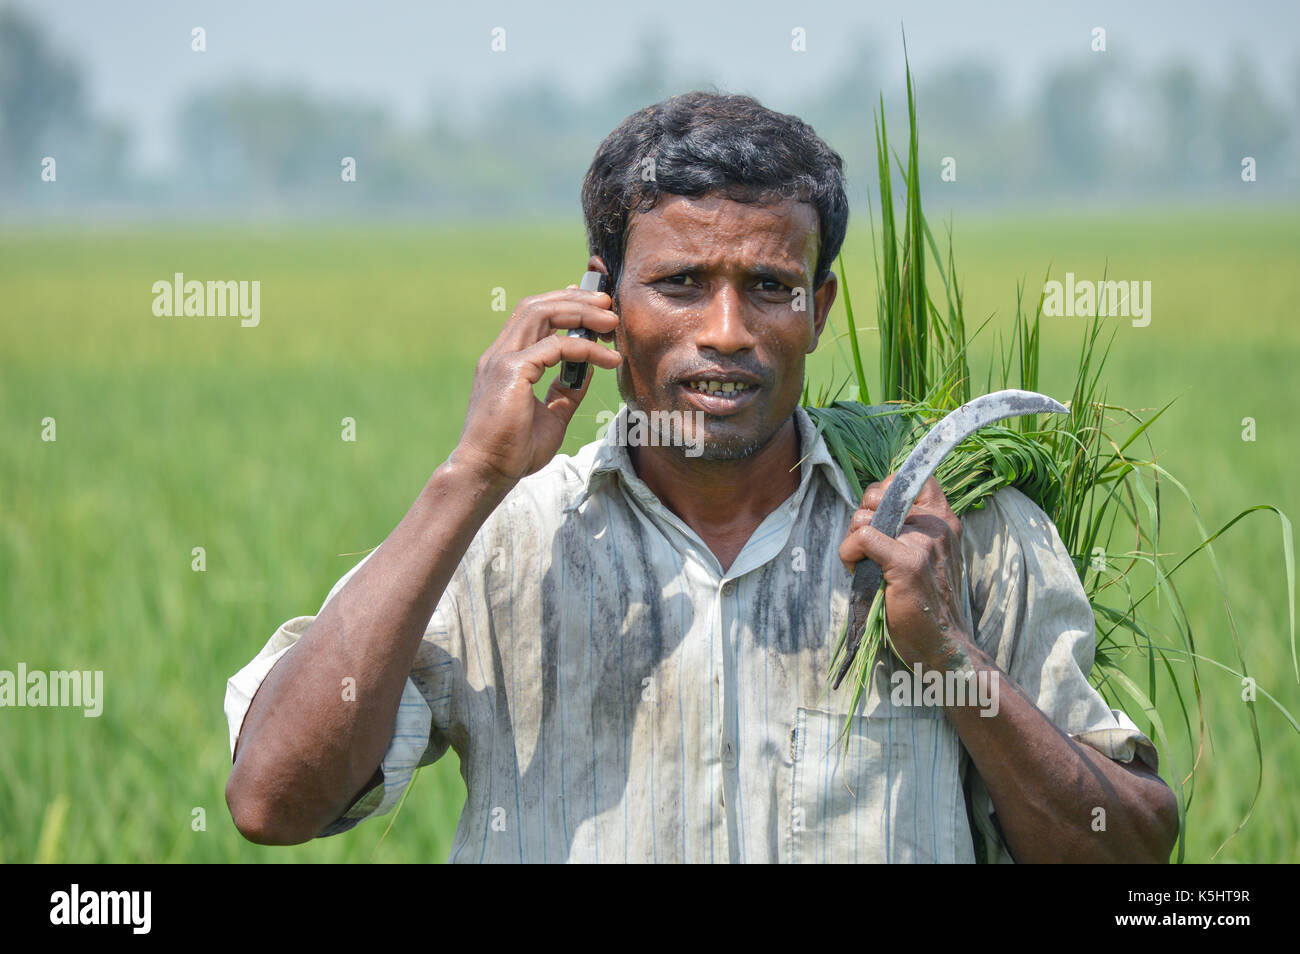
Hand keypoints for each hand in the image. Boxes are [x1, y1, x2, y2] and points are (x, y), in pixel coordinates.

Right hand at [451, 284, 621, 486]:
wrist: (486, 473)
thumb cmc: (513, 451)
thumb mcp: (550, 416)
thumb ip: (566, 392)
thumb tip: (587, 372)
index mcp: (504, 362)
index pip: (531, 317)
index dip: (562, 304)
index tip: (592, 306)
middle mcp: (500, 354)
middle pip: (536, 306)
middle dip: (575, 300)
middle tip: (608, 305)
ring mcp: (502, 360)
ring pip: (541, 313)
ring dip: (579, 312)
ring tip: (610, 320)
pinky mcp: (511, 371)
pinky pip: (556, 346)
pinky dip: (585, 348)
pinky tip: (607, 358)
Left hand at [838, 475, 973, 670]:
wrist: (943, 643)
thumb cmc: (926, 601)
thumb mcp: (926, 555)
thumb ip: (908, 529)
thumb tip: (871, 510)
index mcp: (944, 520)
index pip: (910, 479)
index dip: (884, 492)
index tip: (877, 519)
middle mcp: (936, 525)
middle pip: (878, 494)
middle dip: (861, 517)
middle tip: (865, 547)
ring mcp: (923, 542)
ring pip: (864, 517)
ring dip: (852, 540)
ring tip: (862, 565)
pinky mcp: (907, 562)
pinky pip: (862, 538)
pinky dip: (848, 553)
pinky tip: (856, 571)